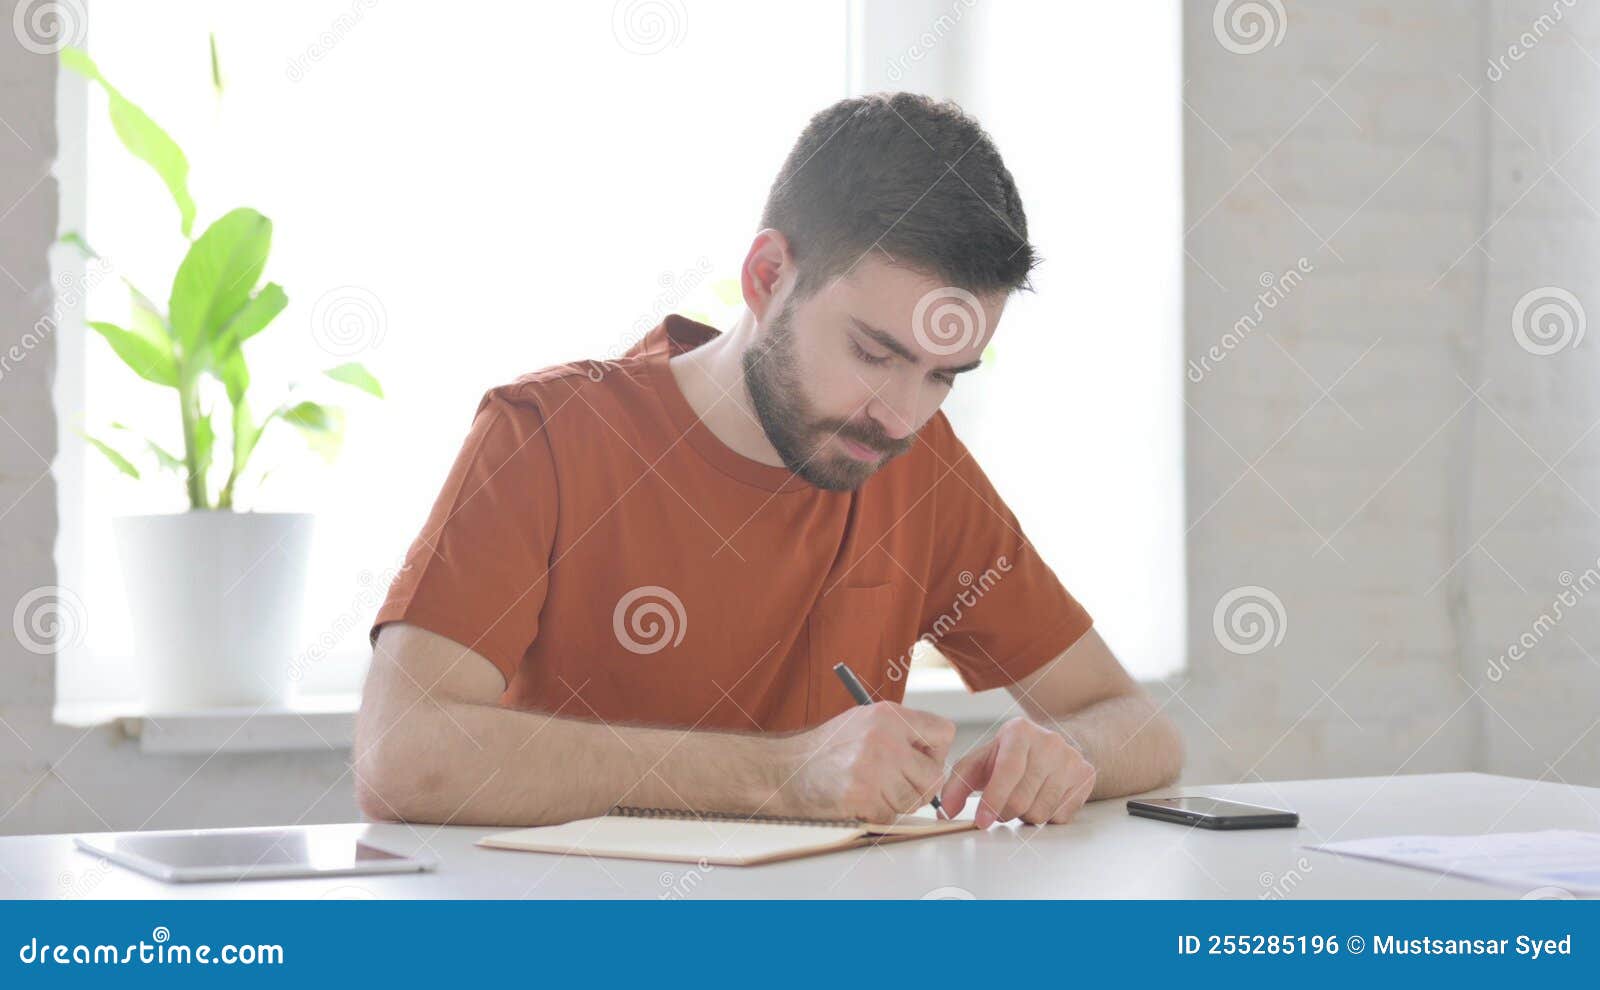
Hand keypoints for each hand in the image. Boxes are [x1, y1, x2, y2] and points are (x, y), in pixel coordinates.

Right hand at [776, 702, 956, 822]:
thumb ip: (902, 733)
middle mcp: (885, 738)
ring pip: (915, 800)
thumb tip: (937, 758)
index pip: (944, 732)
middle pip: (934, 775)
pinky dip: (879, 816)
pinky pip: (892, 817)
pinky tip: (859, 801)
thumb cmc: (826, 750)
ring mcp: (874, 767)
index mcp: (889, 715)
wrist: (785, 770)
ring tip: (872, 790)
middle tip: (894, 784)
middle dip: (919, 787)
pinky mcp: (863, 796)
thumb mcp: (865, 722)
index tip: (920, 760)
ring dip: (897, 803)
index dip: (936, 752)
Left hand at [939, 717, 1095, 826]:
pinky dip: (1046, 817)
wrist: (1050, 746)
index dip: (993, 800)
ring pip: (1041, 811)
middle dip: (1005, 813)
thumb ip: (958, 783)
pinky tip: (1041, 799)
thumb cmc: (1010, 756)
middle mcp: (1049, 741)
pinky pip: (1060, 816)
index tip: (981, 821)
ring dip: (1025, 816)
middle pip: (1022, 799)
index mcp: (1019, 731)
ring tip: (1022, 799)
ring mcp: (1071, 758)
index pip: (1007, 771)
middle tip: (1001, 809)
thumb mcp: (981, 761)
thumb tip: (945, 811)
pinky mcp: (1085, 775)